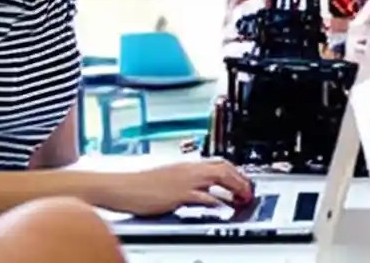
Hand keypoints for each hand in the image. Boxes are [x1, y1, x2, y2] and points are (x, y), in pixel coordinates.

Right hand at [103, 160, 253, 215]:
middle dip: (239, 178)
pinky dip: (216, 201)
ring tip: (242, 197)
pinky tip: (222, 206)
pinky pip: (204, 196)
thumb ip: (183, 181)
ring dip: (234, 187)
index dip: (233, 171)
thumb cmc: (139, 186)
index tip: (241, 180)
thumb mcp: (166, 178)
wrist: (122, 187)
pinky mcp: (179, 194)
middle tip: (248, 190)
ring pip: (218, 178)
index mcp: (186, 165)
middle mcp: (188, 170)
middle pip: (223, 168)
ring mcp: (185, 181)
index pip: (217, 163)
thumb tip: (196, 190)